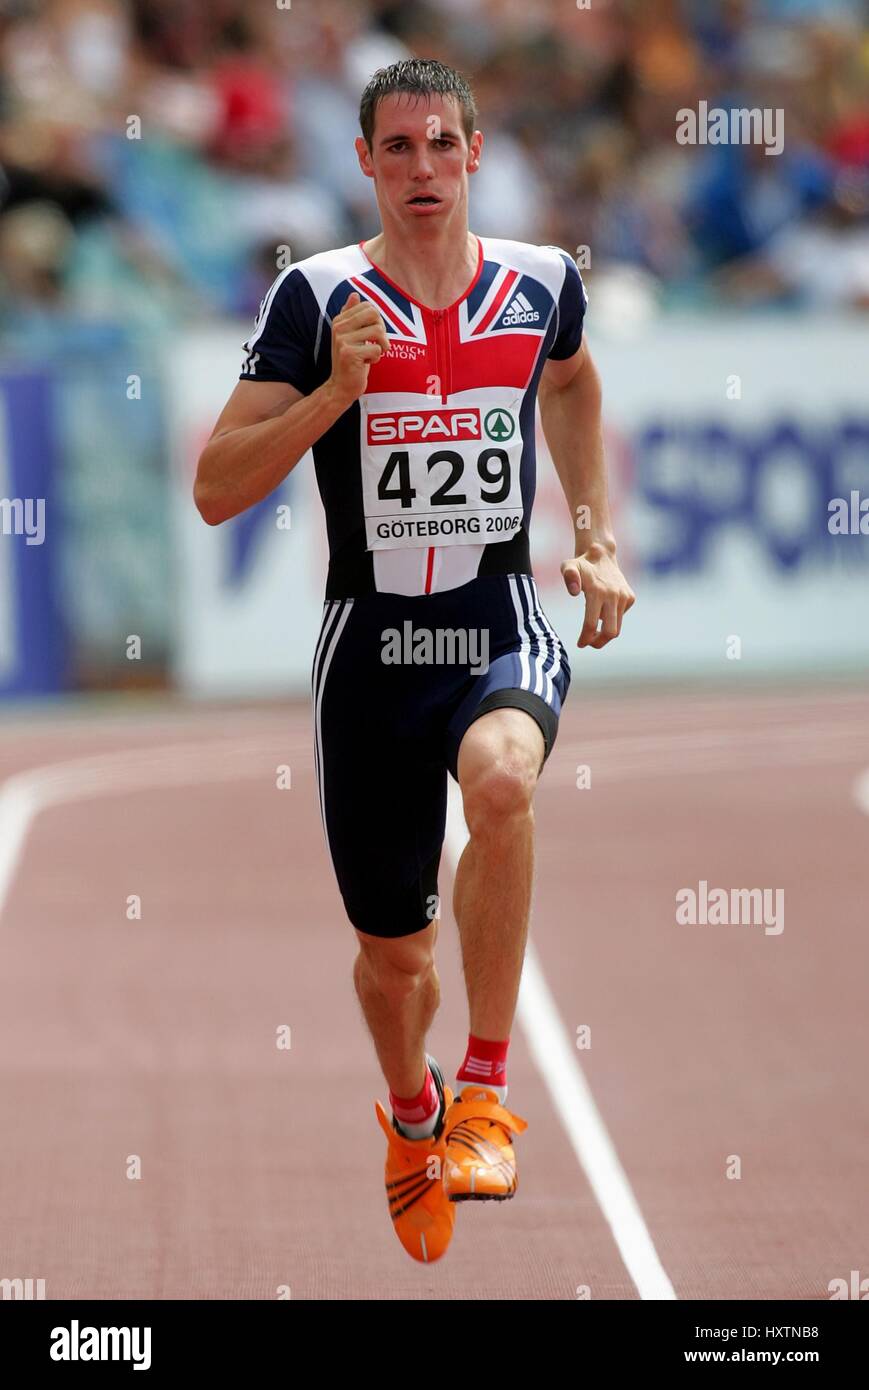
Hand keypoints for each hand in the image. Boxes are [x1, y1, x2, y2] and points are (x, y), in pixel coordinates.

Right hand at [327, 291, 388, 405]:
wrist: (340, 387)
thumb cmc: (351, 361)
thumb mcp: (350, 336)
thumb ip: (351, 315)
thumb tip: (354, 294)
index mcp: (340, 320)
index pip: (369, 307)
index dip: (377, 321)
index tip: (373, 335)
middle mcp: (338, 327)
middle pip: (374, 314)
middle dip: (382, 330)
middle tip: (378, 344)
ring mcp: (342, 340)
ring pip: (378, 331)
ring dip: (382, 345)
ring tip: (373, 354)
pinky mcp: (349, 354)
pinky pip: (377, 349)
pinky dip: (377, 358)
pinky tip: (367, 364)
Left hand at [561, 544, 635, 648]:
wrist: (601, 554)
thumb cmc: (580, 565)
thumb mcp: (567, 566)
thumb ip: (568, 576)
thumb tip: (573, 592)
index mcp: (597, 591)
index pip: (591, 624)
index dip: (585, 638)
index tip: (580, 644)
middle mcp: (613, 595)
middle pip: (610, 632)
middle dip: (599, 642)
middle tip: (589, 643)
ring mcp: (624, 597)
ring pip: (617, 627)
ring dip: (605, 634)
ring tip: (593, 632)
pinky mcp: (630, 597)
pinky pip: (620, 616)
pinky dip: (612, 619)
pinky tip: (603, 609)